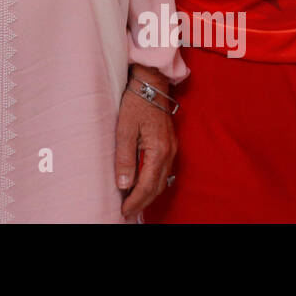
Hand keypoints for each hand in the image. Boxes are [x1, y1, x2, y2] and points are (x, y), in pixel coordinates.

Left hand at [115, 73, 177, 220]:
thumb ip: (124, 157)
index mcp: (158, 151)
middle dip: (142, 202)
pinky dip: (154, 182)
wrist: (151, 83)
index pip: (147, 185)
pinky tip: (144, 183)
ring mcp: (172, 148)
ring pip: (162, 180)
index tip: (123, 211)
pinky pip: (164, 170)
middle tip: (127, 212)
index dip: (135, 201)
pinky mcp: (170, 144)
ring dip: (149, 194)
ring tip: (134, 202)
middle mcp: (169, 153)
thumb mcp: (124, 129)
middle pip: (157, 187)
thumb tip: (124, 184)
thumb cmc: (136, 102)